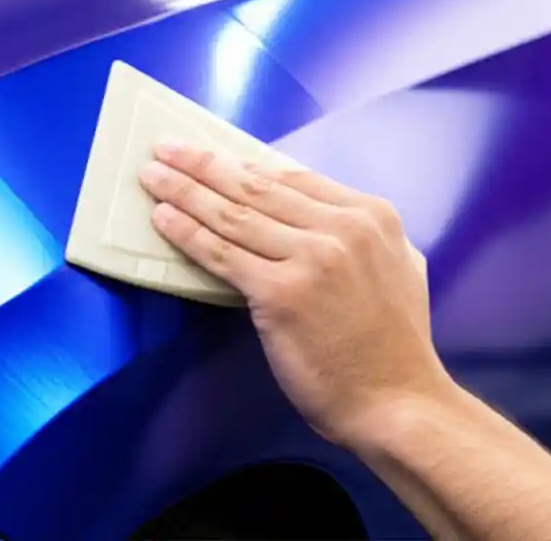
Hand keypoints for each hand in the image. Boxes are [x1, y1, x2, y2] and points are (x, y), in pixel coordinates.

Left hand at [139, 141, 453, 447]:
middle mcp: (343, 227)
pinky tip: (163, 219)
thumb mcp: (398, 267)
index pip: (292, 177)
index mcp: (371, 215)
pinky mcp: (281, 293)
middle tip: (165, 148)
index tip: (211, 154)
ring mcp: (311, 258)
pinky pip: (222, 254)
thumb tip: (309, 216)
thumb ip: (358, 236)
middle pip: (256, 186)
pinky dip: (188, 233)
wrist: (397, 403)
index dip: (244, 163)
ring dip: (185, 191)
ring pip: (233, 214)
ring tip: (153, 176)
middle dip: (203, 164)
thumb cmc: (393, 346)